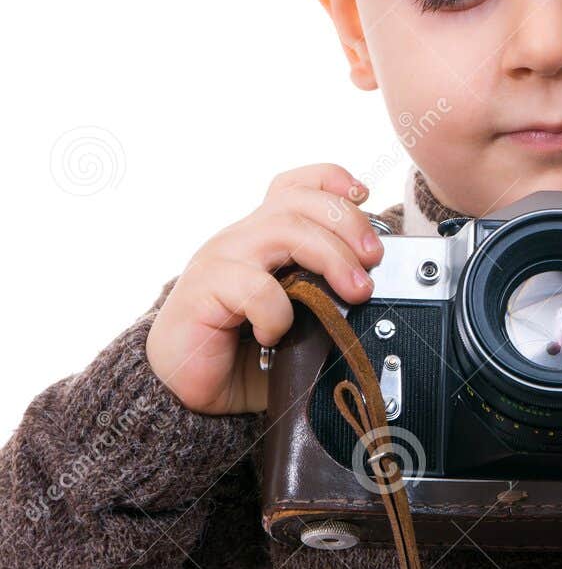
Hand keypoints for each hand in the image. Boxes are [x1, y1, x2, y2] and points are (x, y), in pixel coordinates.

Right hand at [145, 163, 383, 413]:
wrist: (182, 388)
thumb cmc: (241, 353)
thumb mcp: (296, 320)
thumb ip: (325, 299)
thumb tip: (371, 295)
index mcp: (264, 238)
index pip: (295, 186)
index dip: (332, 181)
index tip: (365, 196)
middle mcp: (242, 239)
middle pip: (299, 201)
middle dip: (348, 224)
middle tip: (373, 262)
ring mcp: (221, 259)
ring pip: (283, 230)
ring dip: (330, 257)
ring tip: (354, 292)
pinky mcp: (203, 289)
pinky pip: (254, 287)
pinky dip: (277, 312)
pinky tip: (276, 336)